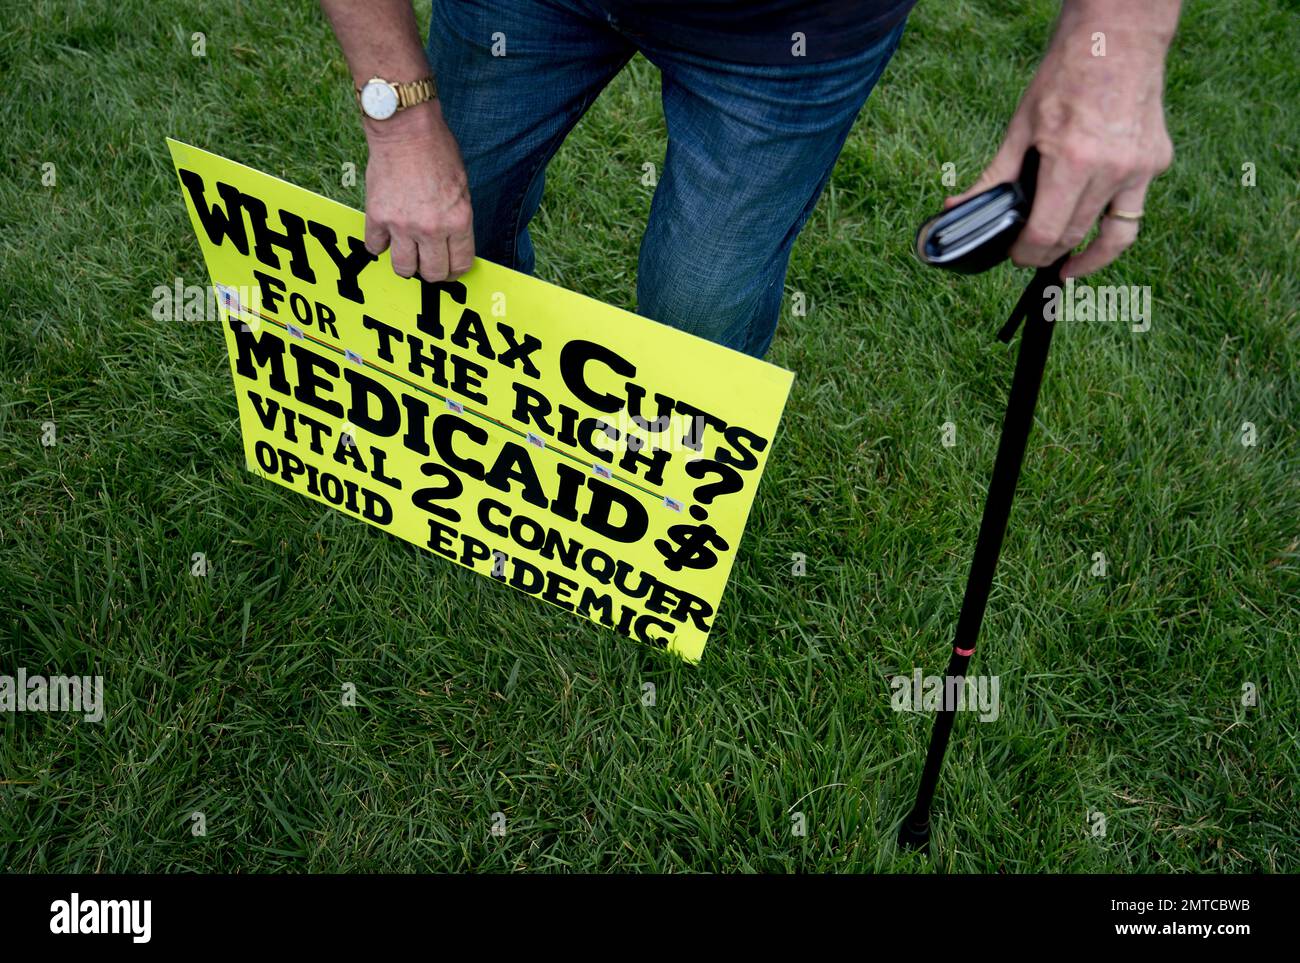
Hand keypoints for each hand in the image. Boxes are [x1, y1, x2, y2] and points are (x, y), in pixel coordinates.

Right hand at [363, 101, 474, 281]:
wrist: (405, 130)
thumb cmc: (437, 151)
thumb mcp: (462, 188)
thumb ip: (457, 219)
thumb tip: (452, 243)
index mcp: (458, 221)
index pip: (461, 264)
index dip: (456, 270)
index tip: (450, 269)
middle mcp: (431, 228)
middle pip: (433, 273)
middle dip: (433, 272)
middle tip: (428, 263)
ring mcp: (402, 225)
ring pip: (404, 269)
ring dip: (407, 265)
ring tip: (407, 253)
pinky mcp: (377, 217)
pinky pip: (375, 247)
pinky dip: (379, 245)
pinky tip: (385, 235)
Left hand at [946, 2, 1177, 276]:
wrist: (1118, 40)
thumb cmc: (1066, 77)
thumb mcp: (1020, 128)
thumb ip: (994, 176)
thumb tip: (959, 206)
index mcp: (1073, 161)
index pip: (1046, 232)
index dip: (1026, 252)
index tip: (1015, 255)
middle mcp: (1112, 170)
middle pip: (1075, 236)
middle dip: (1048, 254)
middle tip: (1030, 256)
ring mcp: (1140, 168)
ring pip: (1114, 235)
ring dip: (1087, 255)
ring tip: (1067, 267)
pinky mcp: (1157, 162)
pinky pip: (1133, 209)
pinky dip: (1112, 225)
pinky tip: (1094, 231)